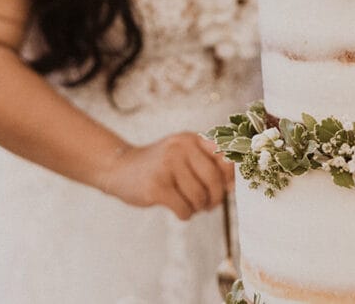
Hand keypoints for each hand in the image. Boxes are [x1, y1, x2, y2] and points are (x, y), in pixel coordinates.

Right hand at [96, 132, 233, 220]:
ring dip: (198, 208)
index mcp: (191, 139)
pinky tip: (179, 210)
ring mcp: (167, 165)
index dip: (231, 175)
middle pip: (213, 178)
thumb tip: (234, 184)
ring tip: (191, 206)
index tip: (227, 187)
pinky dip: (186, 215)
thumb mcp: (183, 155)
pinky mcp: (156, 186)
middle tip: (209, 205)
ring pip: (199, 196)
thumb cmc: (160, 166)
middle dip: (215, 197)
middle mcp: (180, 148)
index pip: (224, 155)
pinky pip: (184, 208)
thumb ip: (209, 165)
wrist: (120, 168)